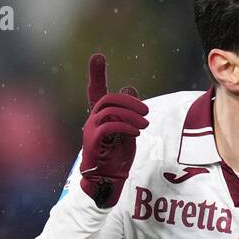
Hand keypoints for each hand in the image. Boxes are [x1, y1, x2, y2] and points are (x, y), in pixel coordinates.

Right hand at [80, 53, 148, 207]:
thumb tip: (130, 87)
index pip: (96, 91)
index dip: (97, 74)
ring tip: (145, 124)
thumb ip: (128, 111)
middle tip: (146, 111)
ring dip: (131, 114)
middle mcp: (92, 120)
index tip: (98, 56)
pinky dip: (125, 126)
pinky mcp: (93, 143)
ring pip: (109, 110)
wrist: (108, 181)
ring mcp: (91, 131)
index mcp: (100, 116)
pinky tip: (137, 132)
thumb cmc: (117, 157)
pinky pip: (109, 126)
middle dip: (129, 101)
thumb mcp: (128, 130)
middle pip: (108, 99)